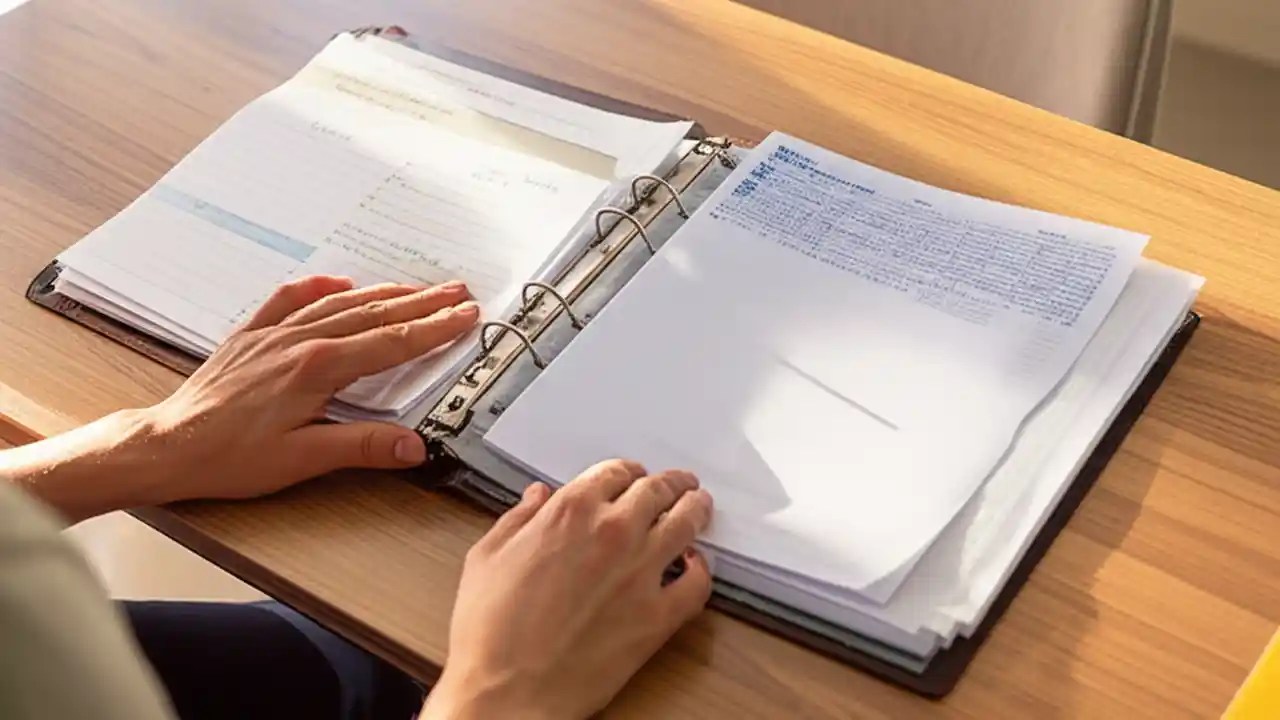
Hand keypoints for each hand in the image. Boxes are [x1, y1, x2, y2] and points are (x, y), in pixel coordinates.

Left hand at [2, 275, 477, 521]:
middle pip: (374, 314)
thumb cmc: (229, 456)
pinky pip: (289, 301)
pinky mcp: (250, 338)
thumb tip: (414, 446)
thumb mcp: (303, 459)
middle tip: (457, 291)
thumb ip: (362, 447)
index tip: (466, 315)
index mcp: (319, 368)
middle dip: (421, 302)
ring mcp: (273, 335)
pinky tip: (335, 282)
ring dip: (382, 293)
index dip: (435, 329)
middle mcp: (299, 341)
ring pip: (339, 304)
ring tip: (415, 287)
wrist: (167, 446)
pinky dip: (317, 288)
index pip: (393, 343)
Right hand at [421, 460, 714, 719]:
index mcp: (570, 511)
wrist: (507, 692)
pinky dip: (701, 569)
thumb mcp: (486, 558)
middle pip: (657, 491)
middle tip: (679, 485)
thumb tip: (537, 497)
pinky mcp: (658, 616)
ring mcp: (641, 572)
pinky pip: (697, 583)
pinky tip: (694, 566)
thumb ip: (518, 519)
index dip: (627, 473)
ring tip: (699, 507)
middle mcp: (613, 531)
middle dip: (669, 484)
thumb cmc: (488, 632)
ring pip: (687, 524)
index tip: (632, 478)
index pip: (615, 473)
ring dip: (696, 510)